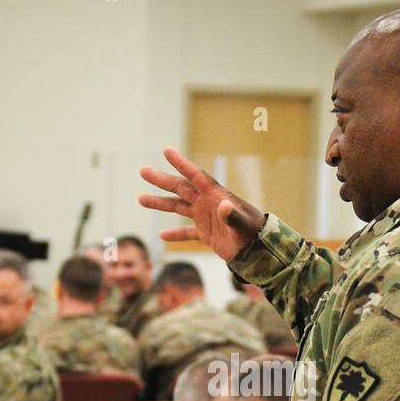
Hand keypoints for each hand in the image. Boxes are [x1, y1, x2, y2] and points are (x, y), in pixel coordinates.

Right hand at [138, 147, 264, 261]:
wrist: (259, 250)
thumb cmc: (253, 234)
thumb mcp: (242, 225)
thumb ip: (233, 216)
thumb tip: (224, 206)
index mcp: (215, 195)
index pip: (195, 175)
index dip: (181, 163)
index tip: (167, 150)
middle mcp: (207, 203)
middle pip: (180, 188)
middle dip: (161, 180)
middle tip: (142, 170)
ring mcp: (205, 218)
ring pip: (178, 207)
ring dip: (160, 203)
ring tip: (140, 198)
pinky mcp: (206, 234)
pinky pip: (187, 233)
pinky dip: (175, 234)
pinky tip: (162, 235)